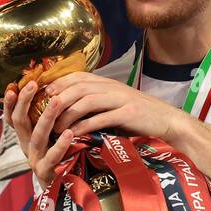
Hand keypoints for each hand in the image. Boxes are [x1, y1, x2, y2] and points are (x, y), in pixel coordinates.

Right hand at [2, 79, 75, 189]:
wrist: (63, 188)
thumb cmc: (60, 154)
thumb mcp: (51, 135)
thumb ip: (49, 117)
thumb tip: (56, 86)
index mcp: (26, 135)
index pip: (12, 116)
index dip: (9, 103)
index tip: (11, 86)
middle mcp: (27, 146)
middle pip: (20, 122)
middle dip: (25, 102)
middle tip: (33, 84)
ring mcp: (36, 159)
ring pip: (37, 136)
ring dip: (46, 117)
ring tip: (57, 101)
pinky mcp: (48, 173)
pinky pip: (53, 157)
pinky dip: (60, 144)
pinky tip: (68, 133)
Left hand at [44, 71, 183, 141]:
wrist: (167, 120)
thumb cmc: (139, 114)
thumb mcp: (116, 102)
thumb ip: (97, 100)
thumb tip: (70, 105)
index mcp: (108, 83)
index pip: (78, 76)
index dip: (59, 82)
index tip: (43, 93)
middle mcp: (112, 87)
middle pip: (79, 87)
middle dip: (58, 98)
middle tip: (44, 112)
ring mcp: (121, 99)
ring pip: (87, 101)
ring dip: (68, 114)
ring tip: (56, 127)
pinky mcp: (128, 114)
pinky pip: (101, 118)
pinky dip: (84, 126)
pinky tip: (74, 134)